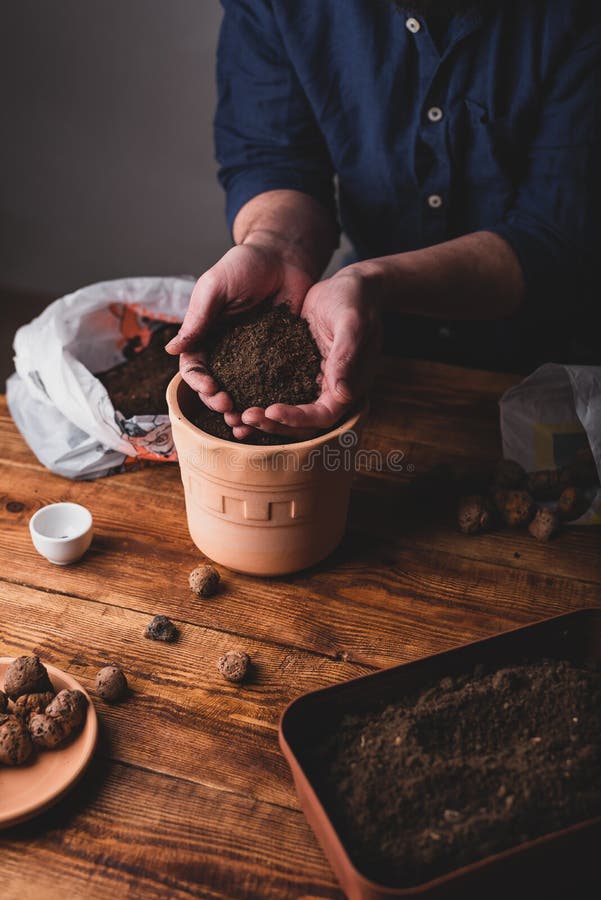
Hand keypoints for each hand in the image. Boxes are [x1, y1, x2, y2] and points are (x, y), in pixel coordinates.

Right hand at [166, 241, 313, 437]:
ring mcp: (253, 357)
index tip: (210, 389)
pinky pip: (273, 383)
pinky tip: (274, 410)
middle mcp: (226, 351)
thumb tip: (171, 349)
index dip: (198, 383)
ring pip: (242, 390)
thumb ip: (197, 319)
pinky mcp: (279, 358)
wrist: (283, 257)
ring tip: (247, 419)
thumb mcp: (215, 288)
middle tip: (229, 409)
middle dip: (217, 402)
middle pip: (215, 386)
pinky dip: (271, 399)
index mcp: (205, 336)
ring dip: (241, 408)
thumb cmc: (244, 266)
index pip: (194, 367)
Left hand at [241, 266, 382, 437]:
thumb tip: (341, 392)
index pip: (323, 416)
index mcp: (347, 386)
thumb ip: (346, 355)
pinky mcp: (296, 370)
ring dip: (263, 419)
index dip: (298, 418)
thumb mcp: (352, 323)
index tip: (272, 410)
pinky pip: (277, 392)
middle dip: (273, 424)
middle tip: (246, 416)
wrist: (348, 287)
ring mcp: (311, 382)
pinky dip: (258, 399)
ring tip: (236, 415)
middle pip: (301, 423)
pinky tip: (235, 399)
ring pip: (286, 412)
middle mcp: (329, 391)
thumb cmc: (355, 301)